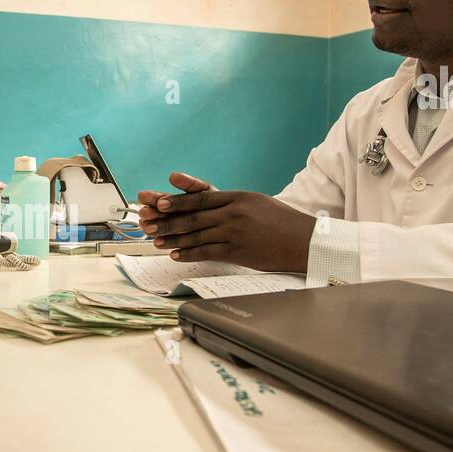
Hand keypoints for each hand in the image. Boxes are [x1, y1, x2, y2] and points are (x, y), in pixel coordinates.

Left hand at [136, 172, 315, 271]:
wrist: (304, 240)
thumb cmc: (282, 221)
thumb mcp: (257, 202)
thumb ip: (233, 203)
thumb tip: (211, 206)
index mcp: (238, 197)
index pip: (201, 198)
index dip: (178, 201)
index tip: (160, 202)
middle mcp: (233, 213)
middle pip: (193, 216)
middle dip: (167, 219)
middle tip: (148, 221)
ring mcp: (235, 233)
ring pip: (196, 234)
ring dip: (173, 238)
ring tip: (155, 240)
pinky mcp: (238, 252)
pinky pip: (207, 252)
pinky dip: (189, 253)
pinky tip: (175, 254)